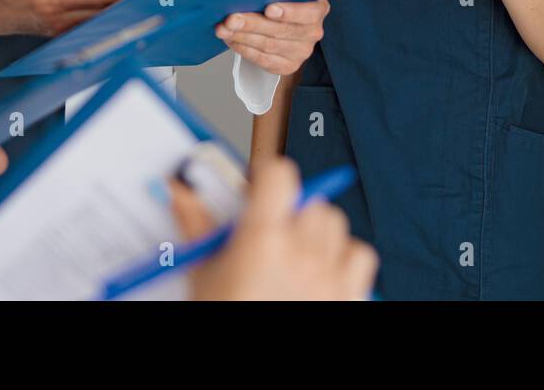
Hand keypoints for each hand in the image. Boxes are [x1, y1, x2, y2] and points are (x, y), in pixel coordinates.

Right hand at [0, 0, 141, 39]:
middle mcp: (57, 19)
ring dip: (122, 18)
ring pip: (98, 25)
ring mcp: (60, 28)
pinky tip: (123, 21)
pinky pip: (90, 30)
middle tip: (156, 2)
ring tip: (147, 10)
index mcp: (48, 1)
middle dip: (129, 8)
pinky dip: (108, 25)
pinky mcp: (60, 32)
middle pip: (102, 15)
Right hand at [169, 158, 376, 299]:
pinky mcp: (350, 295)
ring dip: (318, 233)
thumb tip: (182, 194)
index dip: (268, 176)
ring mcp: (330, 275)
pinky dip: (345, 259)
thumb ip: (198, 227)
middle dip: (292, 210)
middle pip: (311, 202)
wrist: (255, 378)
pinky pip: (360, 256)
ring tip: (294, 255)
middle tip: (271, 231)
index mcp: (262, 241)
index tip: (259, 187)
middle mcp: (302, 253)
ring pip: (337, 225)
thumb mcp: (204, 277)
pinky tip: (322, 273)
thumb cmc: (228, 319)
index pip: (280, 175)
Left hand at [214, 0, 328, 75]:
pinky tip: (232, 40)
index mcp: (318, 9)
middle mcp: (313, 32)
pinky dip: (244, 49)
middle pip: (281, 30)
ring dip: (242, 37)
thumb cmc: (282, 1)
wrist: (285, 24)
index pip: (308, 13)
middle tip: (231, 19)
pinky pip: (263, 60)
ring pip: (268, 45)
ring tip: (224, 29)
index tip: (268, 9)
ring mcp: (302, 51)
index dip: (288, 12)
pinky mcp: (289, 66)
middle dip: (252, 24)